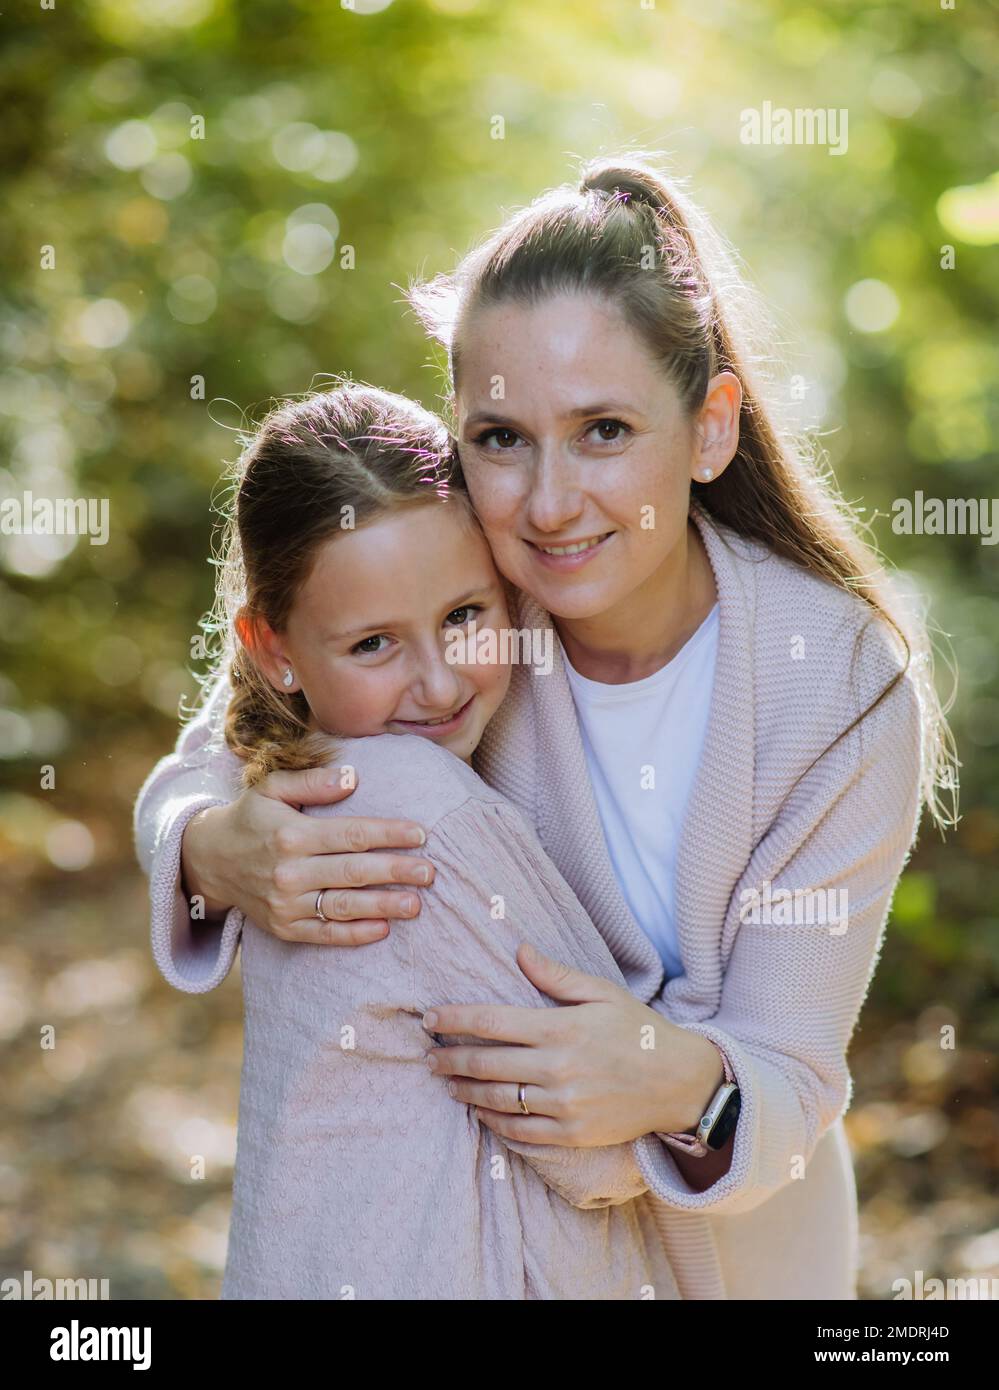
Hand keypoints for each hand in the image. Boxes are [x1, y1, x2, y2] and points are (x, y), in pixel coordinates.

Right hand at [180, 763, 434, 943]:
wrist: (209, 861)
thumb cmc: (251, 818)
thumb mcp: (271, 788)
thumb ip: (312, 781)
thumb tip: (353, 776)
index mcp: (292, 834)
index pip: (351, 834)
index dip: (388, 834)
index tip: (421, 834)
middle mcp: (289, 871)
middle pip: (354, 872)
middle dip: (396, 872)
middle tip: (431, 873)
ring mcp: (286, 903)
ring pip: (343, 907)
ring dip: (382, 906)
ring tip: (416, 904)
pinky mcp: (284, 928)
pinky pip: (324, 934)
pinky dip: (354, 935)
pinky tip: (383, 929)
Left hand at [423, 942, 724, 1145]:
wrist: (680, 1082)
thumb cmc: (638, 1030)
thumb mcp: (602, 992)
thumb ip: (556, 975)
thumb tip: (519, 950)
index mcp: (560, 1027)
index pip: (491, 1022)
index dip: (454, 1019)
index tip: (430, 1018)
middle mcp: (556, 1068)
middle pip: (484, 1062)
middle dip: (449, 1058)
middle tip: (427, 1055)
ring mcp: (562, 1105)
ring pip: (496, 1099)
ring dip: (464, 1090)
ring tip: (446, 1082)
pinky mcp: (570, 1133)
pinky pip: (519, 1130)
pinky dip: (493, 1121)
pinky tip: (479, 1111)